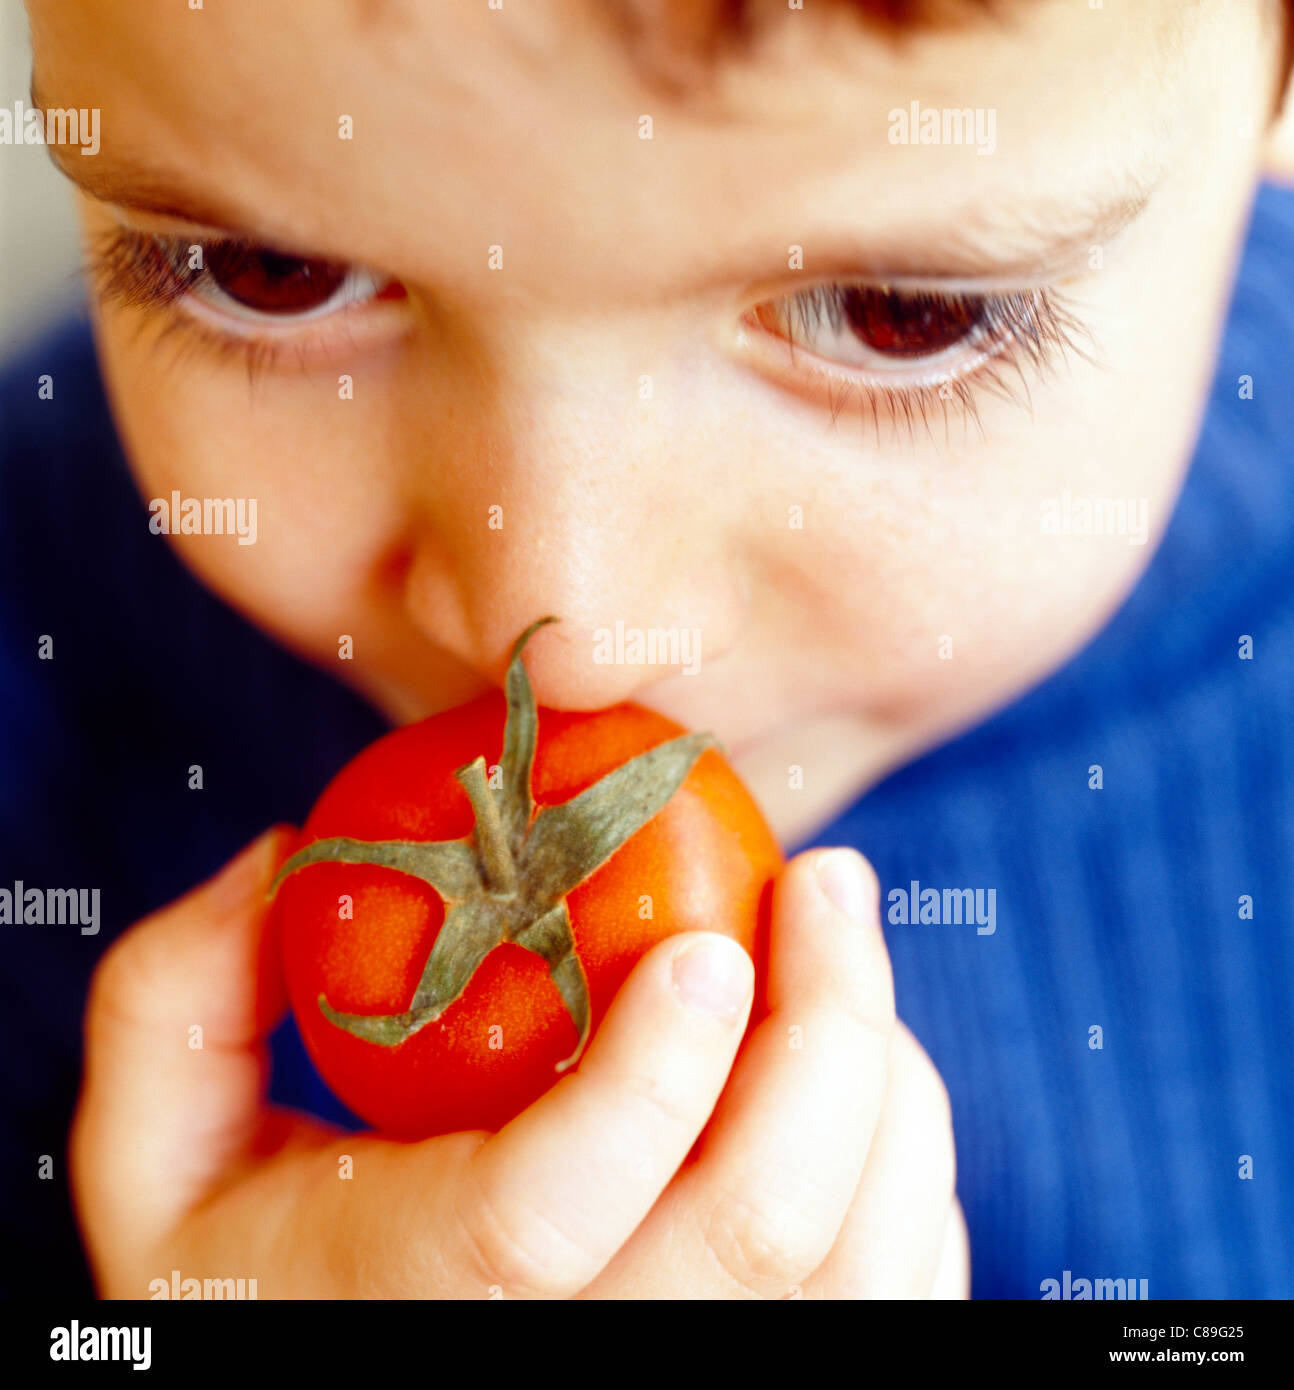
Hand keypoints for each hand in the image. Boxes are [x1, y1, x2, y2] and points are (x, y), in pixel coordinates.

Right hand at [71, 829, 966, 1297]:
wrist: (334, 1361)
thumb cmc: (259, 1276)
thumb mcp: (160, 1155)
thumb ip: (178, 998)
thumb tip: (283, 855)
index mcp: (414, 1300)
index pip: (548, 1215)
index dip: (649, 1077)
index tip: (708, 942)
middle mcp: (576, 1368)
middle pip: (759, 1233)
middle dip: (828, 1029)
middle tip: (829, 882)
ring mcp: (685, 1384)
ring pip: (860, 1263)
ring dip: (884, 1084)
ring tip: (845, 957)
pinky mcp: (770, 1375)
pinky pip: (899, 1287)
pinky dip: (906, 1164)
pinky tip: (859, 1074)